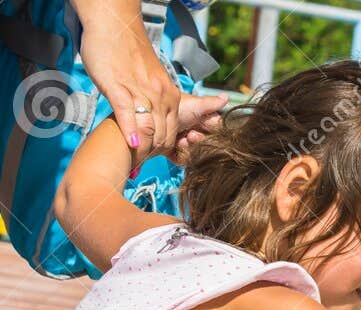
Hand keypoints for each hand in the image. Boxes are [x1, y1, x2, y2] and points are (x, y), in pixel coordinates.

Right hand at [79, 20, 181, 165]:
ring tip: (136, 160)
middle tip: (143, 163)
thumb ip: (156, 99)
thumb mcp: (151, 80)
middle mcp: (161, 95)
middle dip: (155, 152)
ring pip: (149, 127)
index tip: (156, 158)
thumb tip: (155, 120)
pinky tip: (132, 144)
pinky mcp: (120, 86)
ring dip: (144, 148)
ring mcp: (141, 91)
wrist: (115, 25)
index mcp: (170, 95)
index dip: (166, 148)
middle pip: (164, 133)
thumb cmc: (129, 54)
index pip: (174, 130)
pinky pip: (128, 113)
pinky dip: (131, 131)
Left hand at [170, 92, 227, 165]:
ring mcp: (185, 143)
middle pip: (206, 147)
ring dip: (189, 149)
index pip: (215, 134)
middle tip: (189, 135)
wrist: (146, 113)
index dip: (209, 134)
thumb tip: (226, 98)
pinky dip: (179, 156)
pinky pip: (182, 160)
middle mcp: (196, 133)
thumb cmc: (171, 104)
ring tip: (180, 140)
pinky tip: (174, 148)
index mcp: (203, 122)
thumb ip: (211, 103)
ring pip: (196, 155)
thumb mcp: (194, 104)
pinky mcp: (173, 151)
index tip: (199, 130)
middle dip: (198, 143)